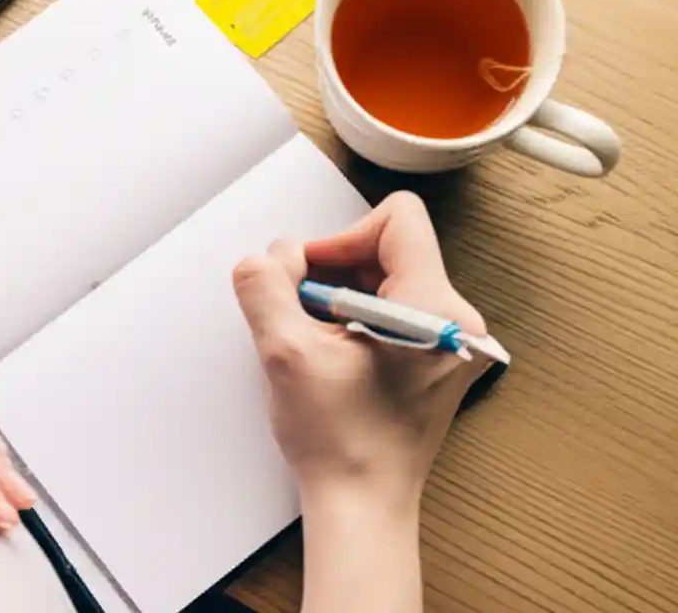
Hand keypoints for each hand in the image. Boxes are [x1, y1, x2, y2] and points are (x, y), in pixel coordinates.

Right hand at [232, 191, 486, 612]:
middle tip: (304, 316)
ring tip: (318, 343)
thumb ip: (266, 288)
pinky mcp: (434, 358)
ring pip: (386, 278)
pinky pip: (390, 309)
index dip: (340, 237)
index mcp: (434, 309)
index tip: (310, 278)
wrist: (362, 504)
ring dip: (339, 298)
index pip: (397, 218)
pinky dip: (353, 320)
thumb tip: (265, 257)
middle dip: (333, 273)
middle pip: (388, 248)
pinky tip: (333, 357)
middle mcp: (456, 319)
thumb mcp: (286, 354)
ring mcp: (449, 340)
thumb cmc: (340, 443)